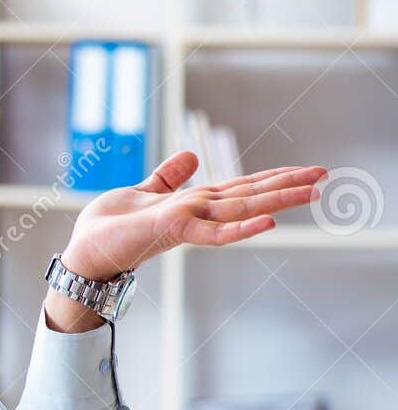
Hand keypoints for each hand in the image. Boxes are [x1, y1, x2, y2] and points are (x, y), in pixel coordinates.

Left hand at [45, 154, 325, 331]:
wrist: (83, 253)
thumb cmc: (109, 229)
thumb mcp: (143, 191)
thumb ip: (168, 177)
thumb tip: (192, 156)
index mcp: (193, 203)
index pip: (240, 186)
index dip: (271, 177)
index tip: (305, 170)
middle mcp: (196, 212)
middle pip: (249, 194)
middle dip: (286, 185)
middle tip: (326, 176)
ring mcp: (188, 222)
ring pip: (240, 209)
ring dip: (276, 199)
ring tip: (312, 191)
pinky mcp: (172, 231)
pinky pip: (213, 232)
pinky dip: (240, 228)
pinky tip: (268, 222)